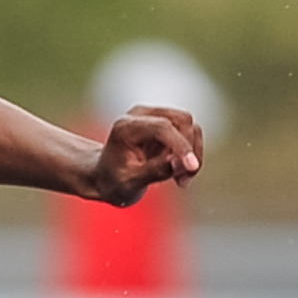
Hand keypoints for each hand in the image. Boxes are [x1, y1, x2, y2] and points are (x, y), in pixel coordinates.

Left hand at [86, 105, 204, 205]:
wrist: (105, 177)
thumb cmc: (113, 182)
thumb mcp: (129, 184)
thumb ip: (154, 171)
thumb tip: (182, 163)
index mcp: (125, 127)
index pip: (162, 127)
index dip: (181, 146)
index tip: (192, 167)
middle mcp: (140, 114)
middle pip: (182, 121)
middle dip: (189, 150)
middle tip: (183, 180)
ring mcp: (154, 114)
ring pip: (190, 126)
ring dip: (192, 153)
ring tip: (181, 180)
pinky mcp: (165, 121)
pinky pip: (190, 132)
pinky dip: (190, 152)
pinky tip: (179, 171)